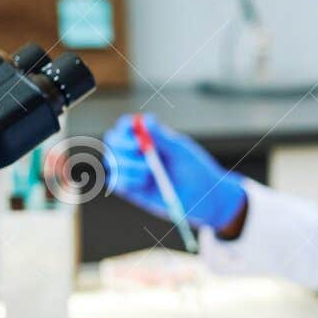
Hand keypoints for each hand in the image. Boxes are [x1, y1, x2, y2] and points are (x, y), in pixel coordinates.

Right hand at [101, 113, 246, 231]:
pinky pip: (116, 182)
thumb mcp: (181, 151)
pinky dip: (126, 180)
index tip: (137, 136)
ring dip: (129, 165)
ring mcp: (133, 171)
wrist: (204, 198)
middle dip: (122, 145)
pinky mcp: (133, 190)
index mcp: (150, 138)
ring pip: (113, 162)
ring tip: (150, 173)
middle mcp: (138, 153)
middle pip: (113, 142)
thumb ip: (162, 137)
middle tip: (140, 151)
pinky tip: (143, 183)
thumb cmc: (197, 170)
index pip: (126, 126)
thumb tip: (145, 119)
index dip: (125, 128)